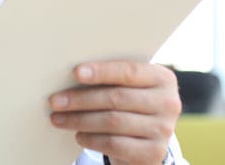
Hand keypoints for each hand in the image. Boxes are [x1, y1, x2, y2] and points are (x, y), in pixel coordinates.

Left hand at [48, 61, 180, 164]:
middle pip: (117, 98)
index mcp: (163, 78)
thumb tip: (72, 73)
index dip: (101, 72)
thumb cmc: (129, 103)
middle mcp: (169, 103)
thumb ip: (111, 78)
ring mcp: (164, 130)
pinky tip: (79, 135)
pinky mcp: (154, 153)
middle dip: (81, 99)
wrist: (147, 139)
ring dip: (80, 120)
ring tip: (58, 119)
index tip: (75, 73)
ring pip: (113, 122)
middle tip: (55, 101)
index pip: (129, 72)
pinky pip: (116, 145)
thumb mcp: (129, 87)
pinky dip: (92, 140)